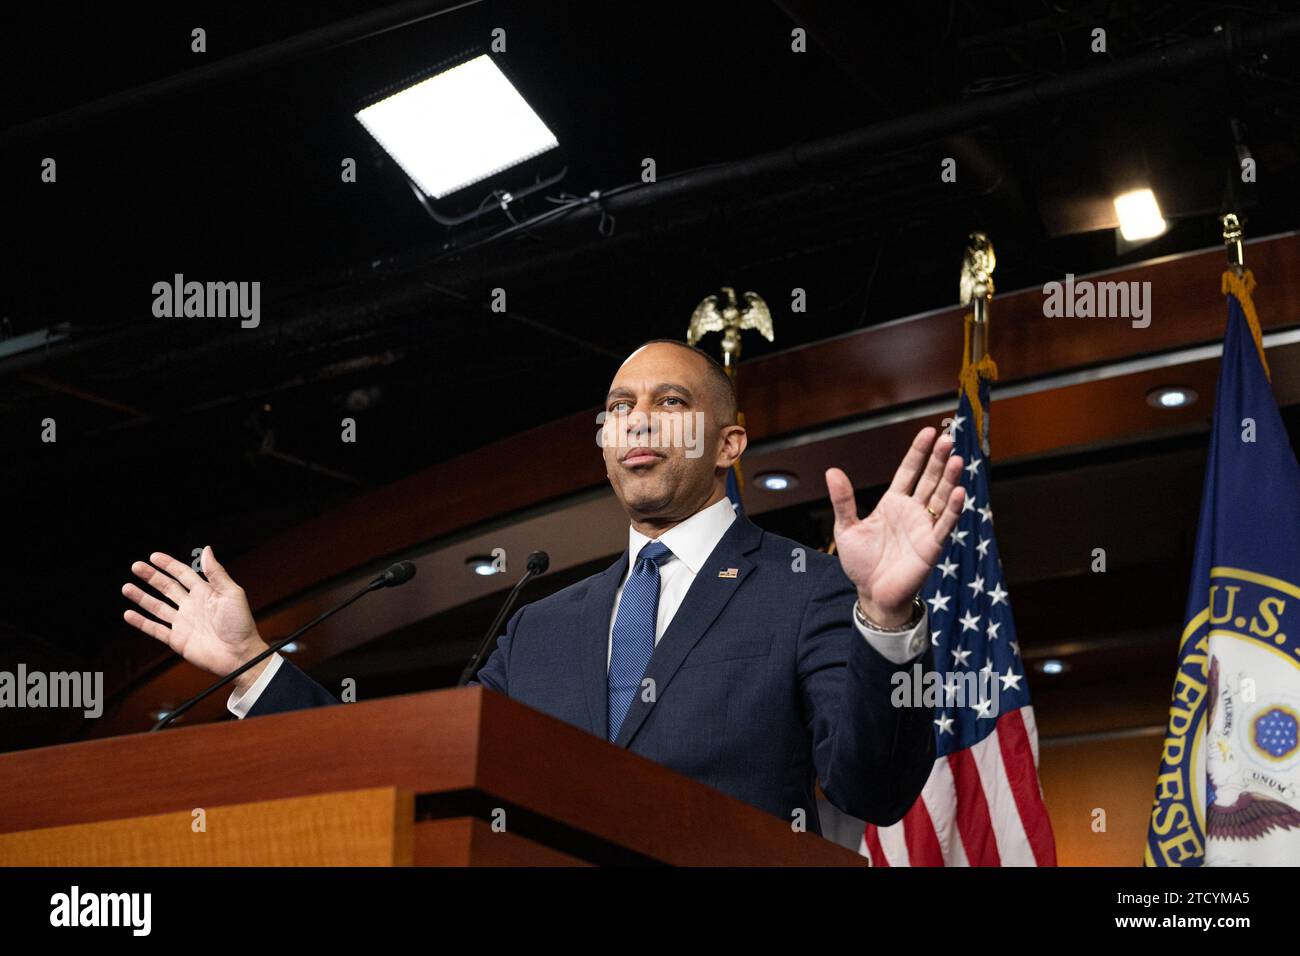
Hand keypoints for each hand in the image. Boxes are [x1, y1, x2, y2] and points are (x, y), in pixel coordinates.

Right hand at [122, 546, 268, 688]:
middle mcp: (192, 606)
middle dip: (151, 577)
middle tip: (136, 566)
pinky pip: (155, 629)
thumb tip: (207, 549)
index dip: (168, 565)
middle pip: (167, 587)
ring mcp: (183, 623)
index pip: (183, 574)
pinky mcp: (177, 640)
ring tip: (126, 587)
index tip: (153, 556)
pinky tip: (128, 614)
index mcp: (205, 593)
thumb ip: (216, 572)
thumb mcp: (231, 593)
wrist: (239, 654)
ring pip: (157, 607)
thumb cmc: (240, 624)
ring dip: (142, 597)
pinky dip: (141, 622)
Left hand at [826, 427, 964, 627]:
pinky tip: (959, 491)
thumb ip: (843, 501)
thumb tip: (832, 471)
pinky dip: (952, 508)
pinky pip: (945, 524)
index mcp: (893, 503)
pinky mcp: (931, 545)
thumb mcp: (847, 528)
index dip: (918, 452)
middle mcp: (912, 511)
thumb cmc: (861, 563)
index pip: (909, 471)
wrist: (872, 594)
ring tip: (957, 459)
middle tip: (949, 438)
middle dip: (939, 459)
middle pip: (929, 479)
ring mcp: (924, 527)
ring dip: (950, 478)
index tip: (929, 432)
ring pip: (941, 497)